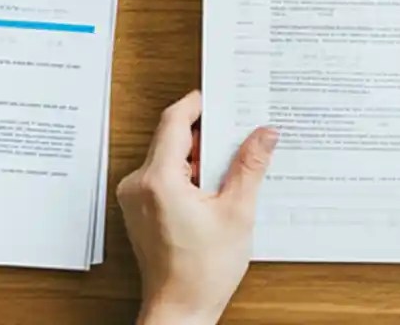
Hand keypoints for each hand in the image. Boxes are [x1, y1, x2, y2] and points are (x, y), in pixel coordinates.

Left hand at [117, 91, 278, 324]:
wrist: (179, 311)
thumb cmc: (202, 272)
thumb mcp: (237, 212)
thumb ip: (250, 166)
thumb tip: (264, 134)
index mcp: (159, 180)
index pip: (174, 121)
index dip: (198, 103)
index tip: (220, 96)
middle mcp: (139, 184)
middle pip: (171, 137)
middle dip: (205, 132)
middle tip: (238, 131)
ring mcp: (135, 197)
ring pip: (168, 156)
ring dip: (198, 155)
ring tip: (230, 167)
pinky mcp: (139, 208)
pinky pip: (162, 175)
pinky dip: (187, 173)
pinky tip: (213, 186)